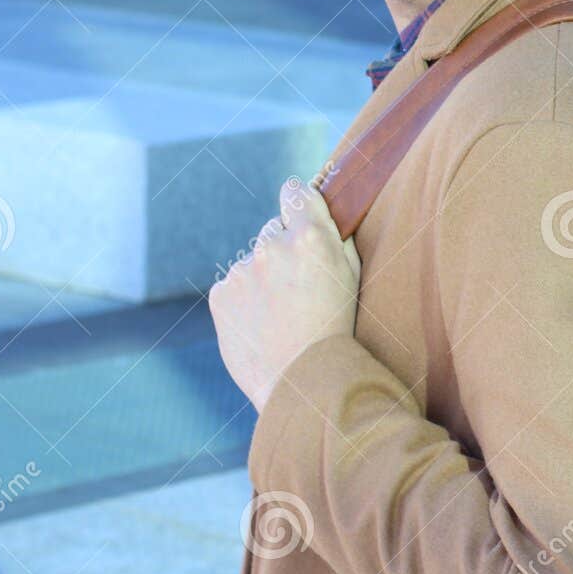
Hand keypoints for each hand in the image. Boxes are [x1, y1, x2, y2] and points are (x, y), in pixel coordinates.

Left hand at [210, 177, 361, 413]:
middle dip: (283, 249)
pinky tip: (262, 323)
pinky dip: (244, 300)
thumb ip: (335, 238)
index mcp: (311, 237)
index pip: (295, 192)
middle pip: (272, 230)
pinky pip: (234, 286)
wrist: (301, 380)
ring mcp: (243, 270)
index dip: (298, 201)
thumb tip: (324, 212)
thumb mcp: (351, 276)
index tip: (298, 210)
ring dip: (263, 277)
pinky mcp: (221, 294)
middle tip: (298, 286)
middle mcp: (273, 246)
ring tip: (281, 313)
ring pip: (252, 262)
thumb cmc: (335, 327)